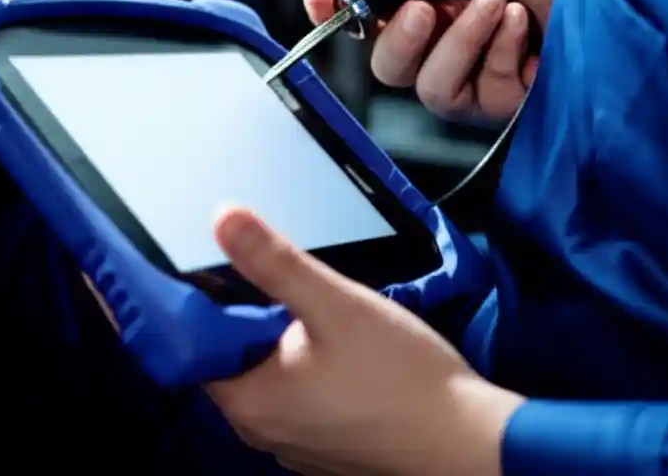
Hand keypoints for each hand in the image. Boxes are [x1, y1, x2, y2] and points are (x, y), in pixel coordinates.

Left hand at [205, 208, 523, 474]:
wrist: (471, 444)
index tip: (226, 271)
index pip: (196, 347)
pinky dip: (309, 373)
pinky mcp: (327, 449)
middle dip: (251, 322)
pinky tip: (339, 353)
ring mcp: (295, 444)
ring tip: (316, 315)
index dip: (206, 306)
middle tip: (283, 285)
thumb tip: (222, 220)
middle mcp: (262, 431)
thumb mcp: (335, 305)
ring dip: (283, 346)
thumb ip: (275, 263)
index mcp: (248, 402)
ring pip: (270, 380)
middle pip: (233, 361)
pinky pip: (300, 401)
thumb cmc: (404, 380)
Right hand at [304, 0, 566, 122]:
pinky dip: (496, 49)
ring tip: (497, 4)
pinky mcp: (495, 113)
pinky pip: (473, 88)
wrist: (619, 15)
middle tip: (423, 6)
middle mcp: (445, 54)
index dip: (338, 12)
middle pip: (387, 65)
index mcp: (435, 13)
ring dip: (459, 37)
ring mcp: (470, 88)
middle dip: (397, 35)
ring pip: (426, 84)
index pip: (373, 20)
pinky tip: (523, 28)